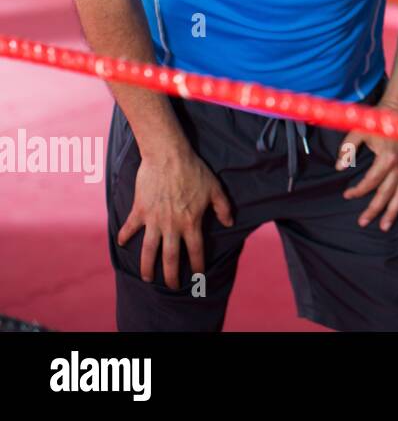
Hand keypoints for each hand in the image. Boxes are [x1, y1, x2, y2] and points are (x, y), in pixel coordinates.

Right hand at [116, 147, 233, 289]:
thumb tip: (229, 223)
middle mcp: (172, 226)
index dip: (197, 266)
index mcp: (191, 223)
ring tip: (147, 277)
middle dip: (171, 276)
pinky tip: (122, 244)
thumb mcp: (215, 189)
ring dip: (147, 266)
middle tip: (171, 287)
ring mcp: (154, 220)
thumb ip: (223, 208)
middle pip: (171, 258)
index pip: (196, 251)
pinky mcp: (139, 211)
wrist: (168, 156)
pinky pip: (130, 228)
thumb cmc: (194, 170)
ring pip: (148, 250)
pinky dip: (124, 236)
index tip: (197, 277)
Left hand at [337, 100, 397, 231]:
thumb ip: (347, 149)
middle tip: (363, 223)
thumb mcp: (358, 131)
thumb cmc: (378, 121)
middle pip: (387, 194)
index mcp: (387, 158)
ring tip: (385, 226)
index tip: (347, 195)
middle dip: (374, 210)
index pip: (371, 181)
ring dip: (394, 212)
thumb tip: (339, 167)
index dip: (358, 191)